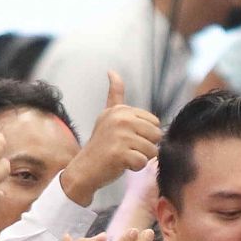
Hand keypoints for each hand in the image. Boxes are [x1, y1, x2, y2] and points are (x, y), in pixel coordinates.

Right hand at [59, 72, 161, 205]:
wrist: (84, 169)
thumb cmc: (101, 145)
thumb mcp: (107, 116)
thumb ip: (114, 95)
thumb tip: (112, 71)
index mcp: (121, 110)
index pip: (154, 122)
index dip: (145, 134)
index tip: (127, 138)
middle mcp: (121, 119)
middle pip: (156, 135)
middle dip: (146, 147)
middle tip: (126, 149)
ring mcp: (120, 136)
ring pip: (152, 150)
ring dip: (141, 158)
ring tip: (123, 156)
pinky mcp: (120, 153)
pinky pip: (143, 162)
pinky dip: (135, 168)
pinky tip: (121, 165)